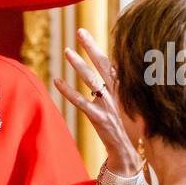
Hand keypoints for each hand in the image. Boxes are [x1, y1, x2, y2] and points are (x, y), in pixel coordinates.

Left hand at [53, 28, 138, 175]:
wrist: (128, 153)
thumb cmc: (127, 129)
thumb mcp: (127, 106)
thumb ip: (119, 90)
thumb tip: (109, 75)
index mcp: (124, 89)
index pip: (112, 64)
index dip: (99, 48)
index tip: (86, 34)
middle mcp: (117, 94)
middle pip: (103, 65)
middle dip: (91, 47)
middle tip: (80, 31)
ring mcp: (108, 106)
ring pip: (92, 80)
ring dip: (79, 65)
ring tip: (67, 51)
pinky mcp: (99, 118)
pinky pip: (81, 102)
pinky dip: (68, 91)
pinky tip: (57, 81)